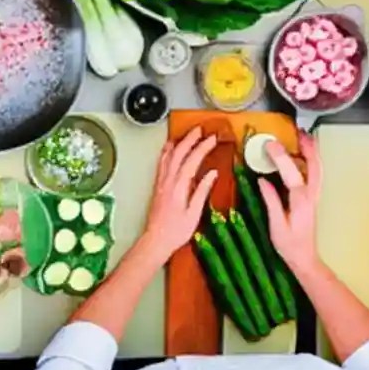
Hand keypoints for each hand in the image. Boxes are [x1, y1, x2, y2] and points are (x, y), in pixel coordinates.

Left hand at [139, 127, 218, 264]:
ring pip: (168, 155)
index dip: (202, 147)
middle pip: (178, 153)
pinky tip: (170, 148)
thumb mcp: (194, 213)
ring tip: (188, 134)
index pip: (192, 160)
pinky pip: (162, 162)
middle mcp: (168, 180)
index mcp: (179, 186)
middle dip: (190, 139)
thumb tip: (212, 173)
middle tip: (201, 130)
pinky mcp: (157, 185)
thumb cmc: (176, 231)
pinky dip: (167, 152)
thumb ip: (202, 191)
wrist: (156, 240)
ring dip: (179, 142)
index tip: (212, 138)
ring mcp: (161, 181)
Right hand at [258, 131, 320, 272]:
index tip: (270, 144)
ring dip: (312, 151)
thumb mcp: (276, 225)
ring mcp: (314, 195)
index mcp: (300, 202)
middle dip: (307, 147)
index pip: (292, 174)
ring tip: (303, 137)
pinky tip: (302, 155)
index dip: (282, 158)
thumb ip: (271, 201)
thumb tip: (263, 181)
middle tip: (297, 132)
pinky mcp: (312, 197)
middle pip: (314, 166)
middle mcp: (311, 195)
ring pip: (318, 168)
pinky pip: (315, 174)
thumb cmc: (289, 245)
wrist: (305, 258)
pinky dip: (311, 160)